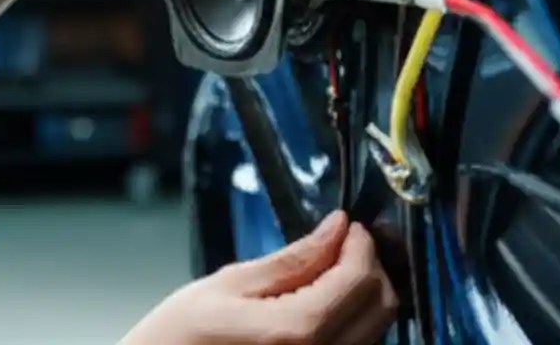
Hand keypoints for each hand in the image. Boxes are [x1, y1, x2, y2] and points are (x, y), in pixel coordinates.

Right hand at [120, 211, 398, 344]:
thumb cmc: (178, 338)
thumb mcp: (231, 283)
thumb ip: (294, 258)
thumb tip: (335, 229)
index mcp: (293, 332)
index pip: (358, 279)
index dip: (361, 243)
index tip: (349, 225)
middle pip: (380, 307)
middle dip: (369, 265)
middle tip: (344, 242)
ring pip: (377, 329)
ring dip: (364, 293)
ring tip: (332, 268)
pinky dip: (353, 319)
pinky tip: (326, 300)